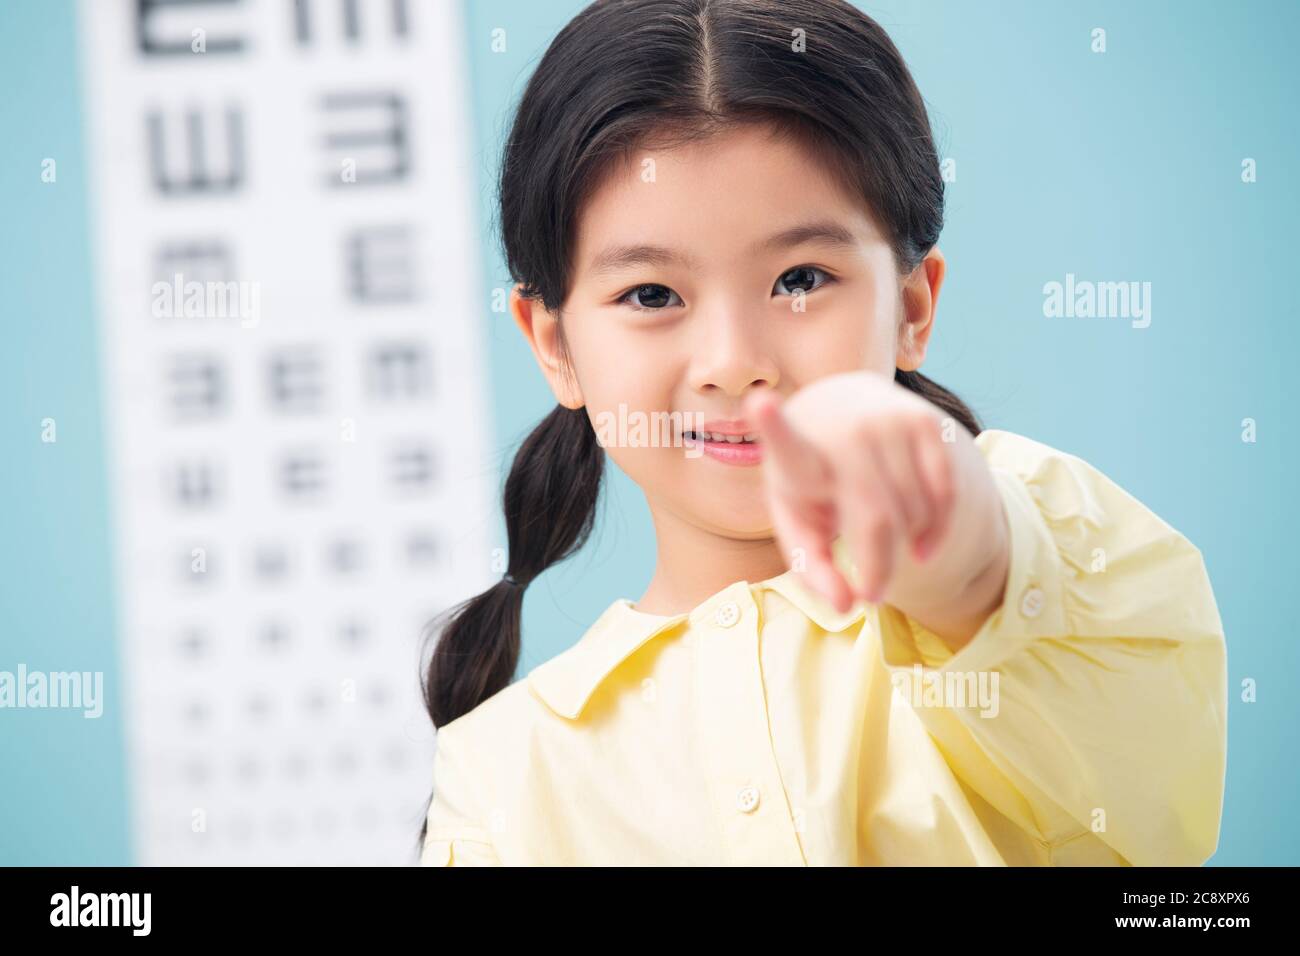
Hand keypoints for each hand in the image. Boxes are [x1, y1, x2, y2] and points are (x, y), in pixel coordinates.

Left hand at [742, 370, 991, 616]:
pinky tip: (920, 548)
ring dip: (905, 545)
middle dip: (878, 568)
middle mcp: (842, 432)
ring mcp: (886, 422)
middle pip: (876, 518)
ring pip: (914, 511)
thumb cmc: (812, 480)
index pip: (785, 444)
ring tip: (884, 544)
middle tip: (872, 596)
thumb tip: (845, 606)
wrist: (842, 407)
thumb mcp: (798, 522)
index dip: (772, 426)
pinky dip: (937, 530)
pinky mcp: (924, 421)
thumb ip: (812, 569)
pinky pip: (944, 492)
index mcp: (796, 455)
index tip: (760, 403)